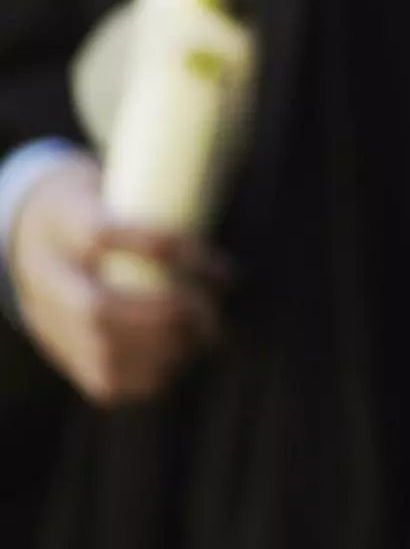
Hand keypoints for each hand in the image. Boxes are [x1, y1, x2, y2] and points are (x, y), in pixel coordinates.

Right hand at [4, 150, 225, 406]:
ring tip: (208, 336)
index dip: (169, 253)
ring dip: (167, 350)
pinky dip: (151, 377)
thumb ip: (166, 184)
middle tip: (214, 310)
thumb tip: (240, 170)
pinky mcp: (58, 347)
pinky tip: (184, 359)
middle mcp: (44, 275)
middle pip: (98, 307)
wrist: (29, 225)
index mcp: (61, 221)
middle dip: (169, 315)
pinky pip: (102, 379)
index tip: (224, 268)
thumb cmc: (98, 195)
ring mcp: (46, 317)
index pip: (104, 237)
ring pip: (98, 350)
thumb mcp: (117, 173)